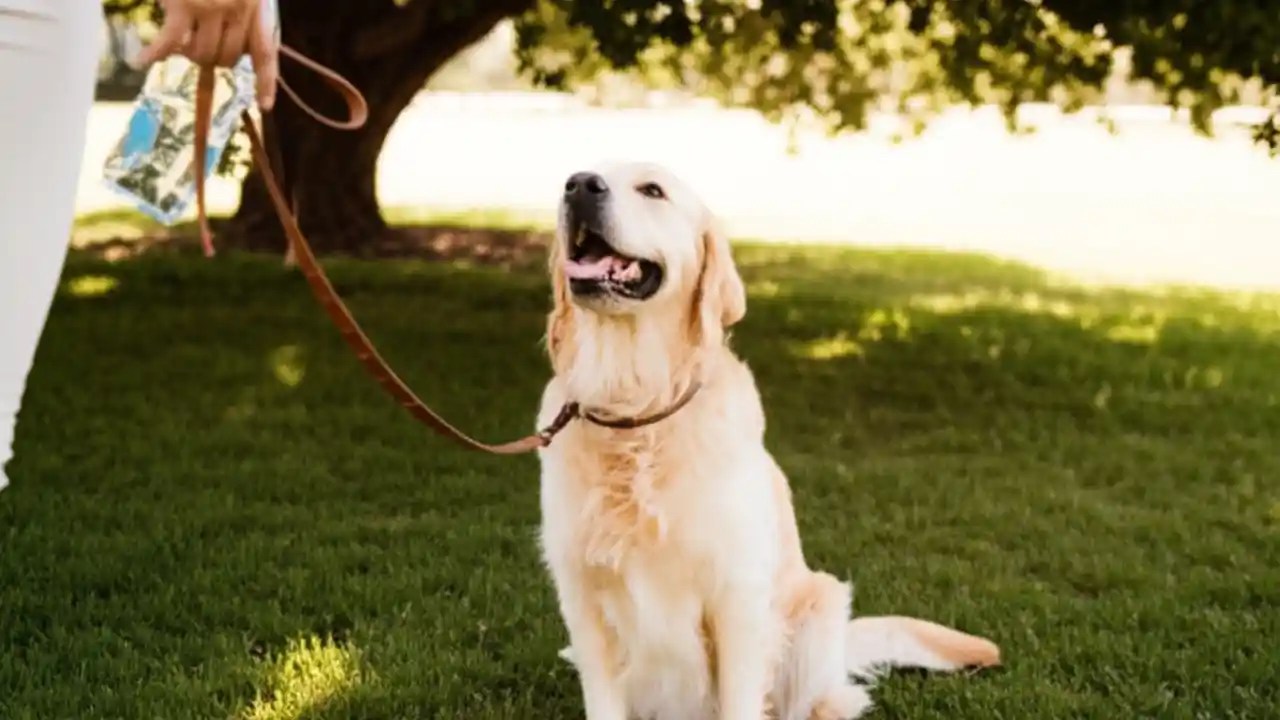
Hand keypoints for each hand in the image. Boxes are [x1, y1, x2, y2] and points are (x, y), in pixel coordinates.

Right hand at [132, 0, 279, 110]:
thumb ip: (241, 10)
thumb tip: (231, 49)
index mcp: (257, 5)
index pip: (266, 52)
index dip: (267, 81)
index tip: (265, 105)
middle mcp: (238, 10)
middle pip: (229, 59)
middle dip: (214, 60)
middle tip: (196, 48)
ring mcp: (211, 8)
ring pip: (200, 56)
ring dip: (187, 55)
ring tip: (177, 42)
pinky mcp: (183, 6)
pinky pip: (168, 44)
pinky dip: (153, 54)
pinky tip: (140, 60)